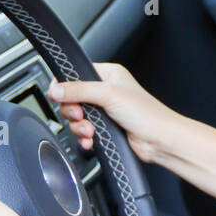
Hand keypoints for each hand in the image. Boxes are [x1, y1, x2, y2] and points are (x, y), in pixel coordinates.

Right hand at [47, 62, 179, 162]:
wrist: (160, 141)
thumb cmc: (148, 114)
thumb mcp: (109, 95)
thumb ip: (79, 90)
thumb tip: (55, 89)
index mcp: (108, 74)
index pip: (75, 74)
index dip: (64, 86)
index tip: (59, 96)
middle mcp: (105, 91)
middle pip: (71, 98)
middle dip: (73, 111)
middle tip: (81, 116)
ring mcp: (104, 111)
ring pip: (76, 118)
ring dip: (79, 127)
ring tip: (91, 131)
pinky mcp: (105, 128)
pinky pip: (83, 132)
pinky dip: (84, 137)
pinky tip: (90, 140)